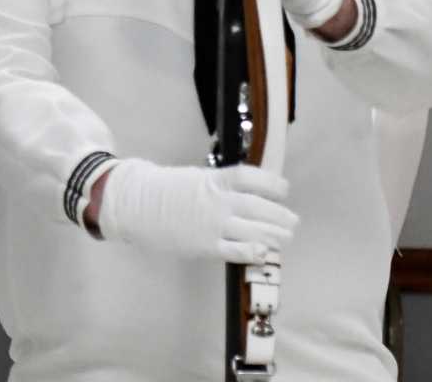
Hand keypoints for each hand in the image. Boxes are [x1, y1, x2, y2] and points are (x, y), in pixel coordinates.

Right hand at [94, 157, 295, 263]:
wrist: (139, 205)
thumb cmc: (169, 190)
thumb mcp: (198, 178)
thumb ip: (222, 186)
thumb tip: (251, 192)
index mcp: (215, 180)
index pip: (251, 178)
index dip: (272, 183)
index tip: (284, 189)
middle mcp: (218, 201)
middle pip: (259, 207)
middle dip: (280, 215)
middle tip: (293, 221)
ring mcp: (212, 224)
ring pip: (253, 231)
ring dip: (274, 235)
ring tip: (285, 238)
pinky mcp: (205, 245)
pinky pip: (235, 251)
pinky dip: (252, 252)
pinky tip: (265, 254)